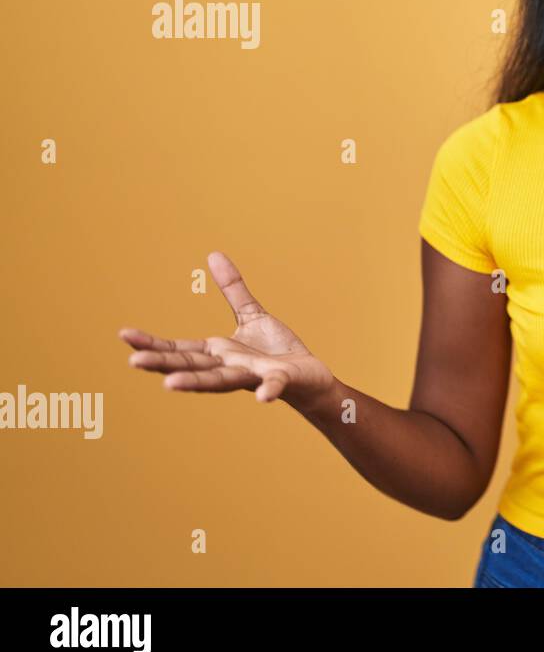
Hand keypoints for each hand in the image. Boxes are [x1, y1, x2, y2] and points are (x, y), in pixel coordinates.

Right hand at [121, 251, 336, 407]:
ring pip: (222, 380)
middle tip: (134, 362)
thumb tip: (213, 254)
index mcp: (219, 353)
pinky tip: (263, 397)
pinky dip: (268, 390)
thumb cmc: (277, 351)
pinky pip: (274, 385)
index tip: (124, 336)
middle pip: (192, 366)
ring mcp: (254, 376)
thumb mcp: (252, 315)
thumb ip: (233, 290)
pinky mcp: (282, 381)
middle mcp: (230, 367)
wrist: (310, 376)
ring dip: (197, 383)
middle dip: (164, 364)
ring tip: (170, 385)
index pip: (180, 349)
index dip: (153, 344)